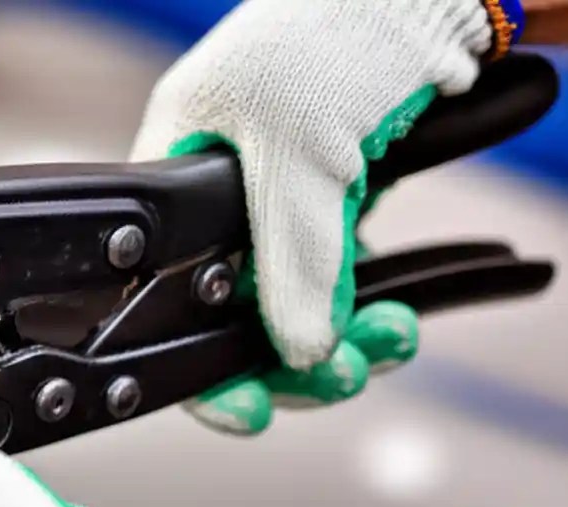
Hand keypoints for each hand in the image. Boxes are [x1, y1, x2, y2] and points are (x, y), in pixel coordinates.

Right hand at [131, 0, 492, 430]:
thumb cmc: (338, 32)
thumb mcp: (304, 156)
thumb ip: (294, 263)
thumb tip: (297, 350)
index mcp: (178, 174)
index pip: (168, 297)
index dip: (203, 365)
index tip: (247, 408)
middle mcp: (222, 197)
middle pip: (237, 317)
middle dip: (292, 358)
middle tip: (339, 374)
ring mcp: (280, 203)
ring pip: (295, 306)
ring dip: (344, 339)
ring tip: (390, 340)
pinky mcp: (334, 203)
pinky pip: (340, 282)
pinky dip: (368, 308)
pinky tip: (399, 317)